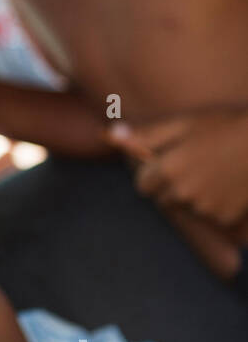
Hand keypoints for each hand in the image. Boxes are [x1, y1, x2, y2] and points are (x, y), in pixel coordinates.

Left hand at [107, 109, 247, 229]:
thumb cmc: (225, 126)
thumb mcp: (185, 122)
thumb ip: (147, 134)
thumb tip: (113, 136)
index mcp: (168, 169)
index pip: (142, 184)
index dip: (153, 172)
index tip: (167, 161)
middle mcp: (183, 193)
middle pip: (163, 197)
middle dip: (172, 184)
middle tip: (197, 162)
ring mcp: (204, 209)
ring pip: (187, 206)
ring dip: (193, 194)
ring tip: (215, 170)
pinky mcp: (224, 219)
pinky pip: (210, 215)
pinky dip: (216, 203)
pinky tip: (229, 184)